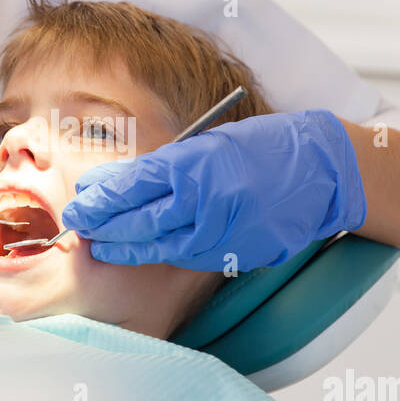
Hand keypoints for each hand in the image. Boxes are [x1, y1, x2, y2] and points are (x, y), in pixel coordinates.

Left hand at [59, 110, 367, 271]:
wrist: (323, 172)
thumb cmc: (265, 147)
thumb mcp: (209, 144)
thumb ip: (166, 167)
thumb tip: (117, 184)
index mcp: (195, 166)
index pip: (133, 186)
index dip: (101, 198)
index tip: (79, 201)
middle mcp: (204, 202)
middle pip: (138, 220)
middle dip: (102, 225)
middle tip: (75, 225)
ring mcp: (221, 233)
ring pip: (159, 246)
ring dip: (124, 246)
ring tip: (99, 244)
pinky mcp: (235, 254)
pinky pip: (187, 256)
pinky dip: (160, 252)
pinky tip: (140, 250)